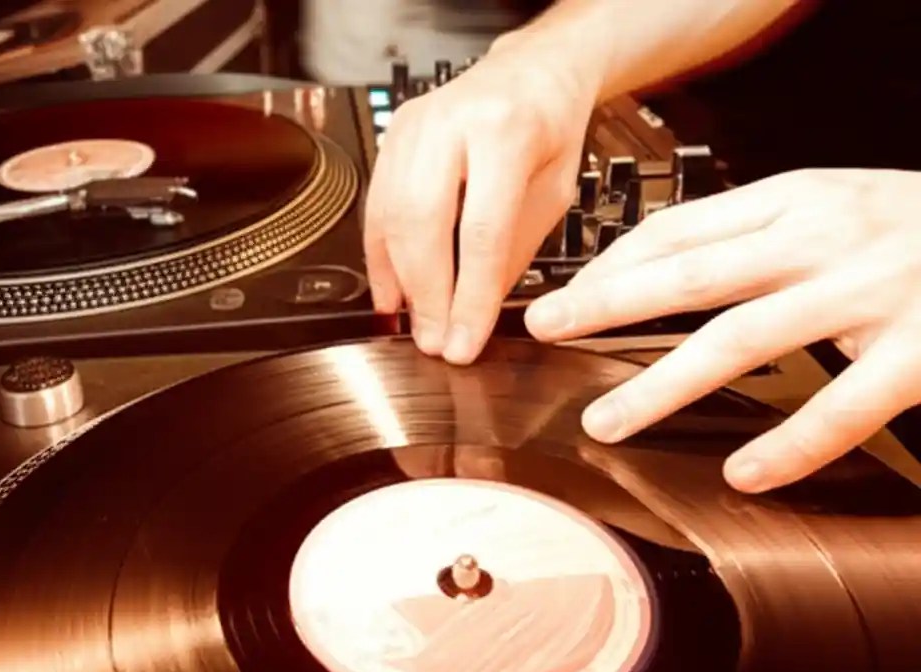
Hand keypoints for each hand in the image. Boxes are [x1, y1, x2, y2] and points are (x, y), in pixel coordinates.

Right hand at [363, 35, 599, 363]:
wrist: (531, 72)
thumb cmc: (549, 125)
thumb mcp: (554, 192)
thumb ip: (513, 251)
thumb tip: (475, 310)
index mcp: (505, 130)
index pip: (480, 230)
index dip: (468, 295)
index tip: (465, 340)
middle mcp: (450, 122)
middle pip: (421, 222)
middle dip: (425, 293)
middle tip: (433, 339)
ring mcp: (414, 126)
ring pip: (388, 215)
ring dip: (397, 279)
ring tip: (412, 321)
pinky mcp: (392, 135)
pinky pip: (376, 205)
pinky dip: (380, 255)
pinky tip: (391, 290)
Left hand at [524, 168, 920, 491]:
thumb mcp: (836, 207)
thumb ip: (758, 234)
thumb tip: (661, 266)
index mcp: (800, 200)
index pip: (680, 229)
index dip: (611, 266)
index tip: (562, 297)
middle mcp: (827, 237)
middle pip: (691, 275)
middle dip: (606, 306)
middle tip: (547, 336)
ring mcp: (875, 290)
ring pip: (745, 337)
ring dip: (664, 385)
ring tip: (608, 422)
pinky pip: (847, 403)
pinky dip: (792, 441)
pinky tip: (747, 473)